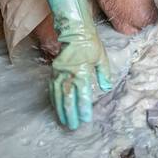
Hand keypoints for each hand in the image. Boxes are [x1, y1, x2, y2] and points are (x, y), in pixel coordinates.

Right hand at [42, 0, 114, 128]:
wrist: (74, 30)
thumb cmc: (90, 43)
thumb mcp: (102, 57)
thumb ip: (103, 74)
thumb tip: (105, 88)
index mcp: (82, 71)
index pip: (83, 94)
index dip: (83, 108)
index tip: (85, 119)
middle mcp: (69, 74)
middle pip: (69, 98)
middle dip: (71, 114)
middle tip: (73, 127)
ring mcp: (60, 73)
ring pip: (59, 95)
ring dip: (61, 110)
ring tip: (64, 121)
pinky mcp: (54, 71)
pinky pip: (53, 88)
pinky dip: (54, 100)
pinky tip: (56, 107)